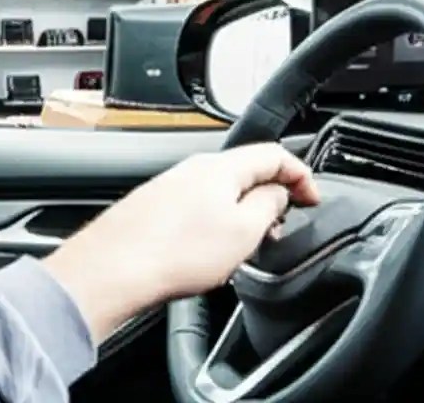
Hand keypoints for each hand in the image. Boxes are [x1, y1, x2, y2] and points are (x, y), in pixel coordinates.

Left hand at [41, 143, 318, 342]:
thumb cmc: (172, 252)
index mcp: (220, 167)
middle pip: (245, 172)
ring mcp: (169, 187)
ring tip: (244, 246)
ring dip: (241, 214)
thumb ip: (269, 204)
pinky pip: (195, 209)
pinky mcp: (152, 209)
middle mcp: (192, 169)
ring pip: (219, 192)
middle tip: (280, 226)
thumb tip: (278, 193)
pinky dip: (213, 224)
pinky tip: (208, 252)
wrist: (112, 269)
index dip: (302, 175)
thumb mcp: (243, 231)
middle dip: (270, 197)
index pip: (274, 154)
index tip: (312, 198)